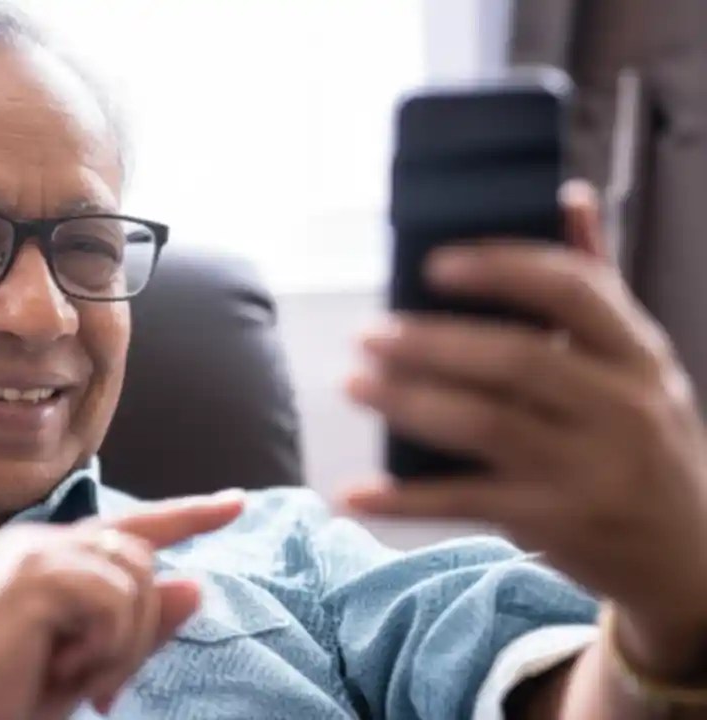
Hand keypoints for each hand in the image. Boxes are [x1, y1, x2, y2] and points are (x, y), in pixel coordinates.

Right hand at [0, 491, 244, 719]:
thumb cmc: (0, 699)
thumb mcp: (86, 667)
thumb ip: (139, 629)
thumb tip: (196, 582)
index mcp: (45, 556)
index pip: (131, 526)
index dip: (188, 515)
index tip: (235, 503)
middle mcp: (39, 541)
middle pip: (144, 560)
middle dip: (141, 630)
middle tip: (100, 688)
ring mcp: (34, 552)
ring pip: (138, 579)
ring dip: (123, 644)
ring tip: (74, 679)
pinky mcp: (34, 573)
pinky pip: (117, 601)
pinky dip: (107, 647)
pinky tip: (61, 670)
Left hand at [344, 181, 706, 676]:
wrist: (691, 552)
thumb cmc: (648, 438)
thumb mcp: (640, 360)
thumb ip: (598, 282)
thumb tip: (568, 194)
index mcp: (640, 354)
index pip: (572, 291)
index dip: (501, 270)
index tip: (433, 264)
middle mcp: (621, 407)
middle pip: (515, 360)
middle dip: (432, 344)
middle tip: (367, 334)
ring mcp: (589, 468)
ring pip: (485, 425)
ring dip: (408, 403)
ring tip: (353, 384)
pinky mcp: (555, 521)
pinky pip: (466, 503)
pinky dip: (404, 499)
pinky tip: (353, 493)